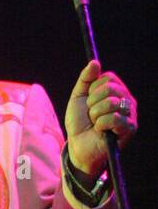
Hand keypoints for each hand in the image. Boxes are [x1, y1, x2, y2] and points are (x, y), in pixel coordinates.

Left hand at [65, 60, 137, 177]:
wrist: (78, 146)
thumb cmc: (79, 123)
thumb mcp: (78, 97)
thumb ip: (85, 79)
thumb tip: (95, 62)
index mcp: (117, 90)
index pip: (108, 77)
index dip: (93, 89)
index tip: (88, 101)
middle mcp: (127, 99)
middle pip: (110, 88)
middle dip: (93, 103)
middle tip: (91, 115)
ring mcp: (130, 114)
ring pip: (111, 103)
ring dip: (95, 115)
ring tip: (95, 123)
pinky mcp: (130, 128)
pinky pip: (114, 118)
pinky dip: (101, 124)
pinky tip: (100, 130)